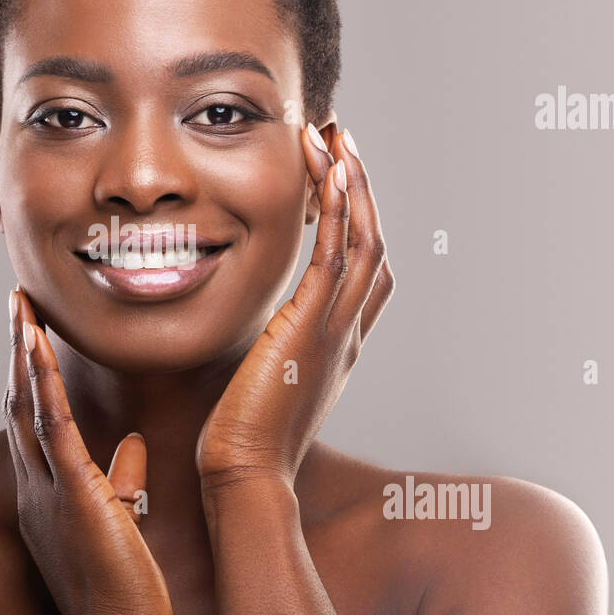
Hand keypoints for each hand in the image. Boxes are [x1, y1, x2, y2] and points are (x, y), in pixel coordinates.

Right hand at [3, 286, 174, 614]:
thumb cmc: (121, 590)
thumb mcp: (118, 523)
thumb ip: (120, 482)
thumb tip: (131, 445)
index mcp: (48, 494)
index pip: (33, 421)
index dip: (30, 374)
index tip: (31, 332)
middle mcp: (37, 487)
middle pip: (20, 403)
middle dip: (18, 350)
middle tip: (18, 300)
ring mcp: (50, 488)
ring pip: (30, 406)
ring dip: (24, 352)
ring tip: (22, 304)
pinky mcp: (73, 492)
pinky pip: (51, 426)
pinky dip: (43, 382)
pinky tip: (37, 345)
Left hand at [195, 120, 394, 488]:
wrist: (245, 479)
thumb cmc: (240, 442)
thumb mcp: (261, 385)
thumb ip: (266, 353)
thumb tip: (248, 335)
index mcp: (337, 345)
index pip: (363, 270)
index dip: (358, 218)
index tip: (336, 175)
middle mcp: (347, 333)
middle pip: (373, 242)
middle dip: (360, 186)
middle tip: (341, 137)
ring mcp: (335, 330)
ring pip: (363, 240)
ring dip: (352, 183)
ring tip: (335, 135)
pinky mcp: (310, 329)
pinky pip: (335, 257)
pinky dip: (339, 211)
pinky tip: (331, 171)